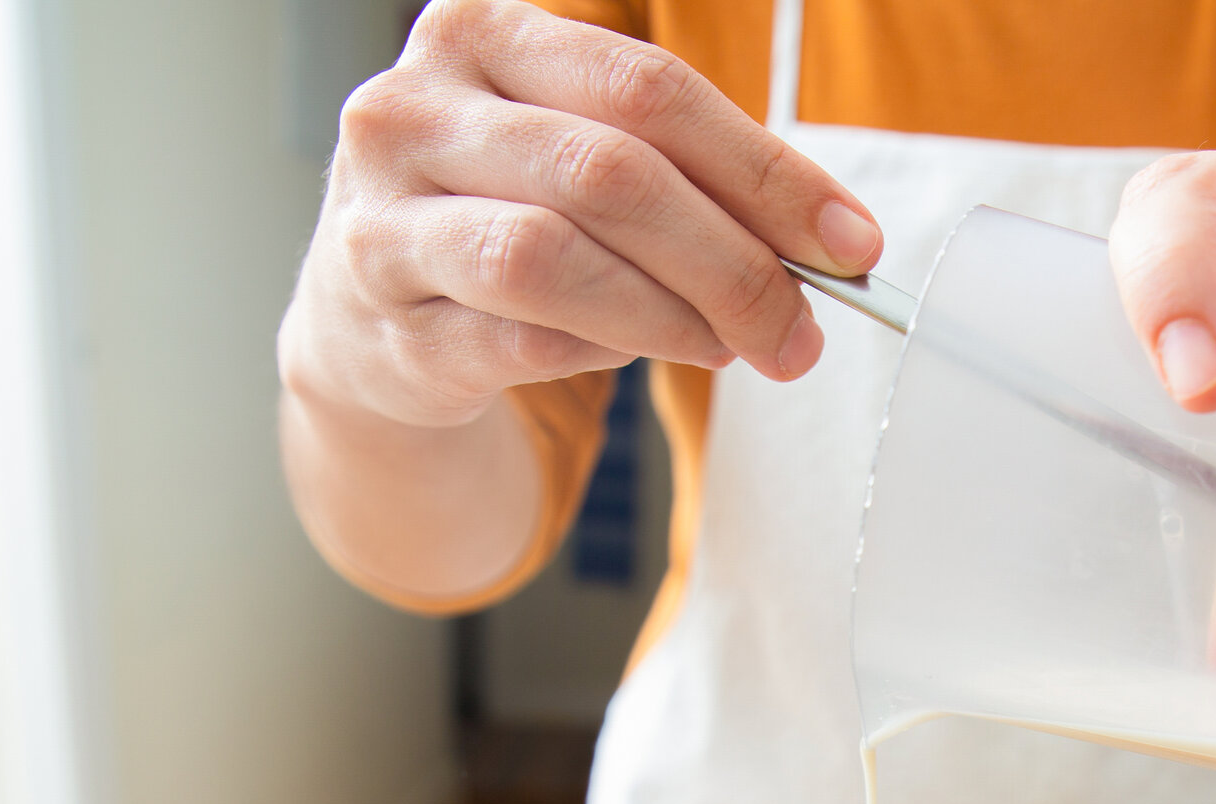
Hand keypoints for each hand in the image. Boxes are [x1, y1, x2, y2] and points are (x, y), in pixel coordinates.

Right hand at [277, 0, 882, 430]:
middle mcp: (412, 111)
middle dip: (732, 262)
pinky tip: (634, 355)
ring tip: (727, 346)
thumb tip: (832, 245)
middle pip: (610, 174)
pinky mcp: (385, 328)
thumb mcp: (582, 159)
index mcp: (480, 36)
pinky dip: (598, 355)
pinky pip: (517, 342)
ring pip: (551, 259)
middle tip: (798, 330)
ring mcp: (381, 219)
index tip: (849, 244)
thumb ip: (691, 177)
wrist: (366, 322)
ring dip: (669, 315)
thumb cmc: (504, 218)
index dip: (764, 171)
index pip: (649, 91)